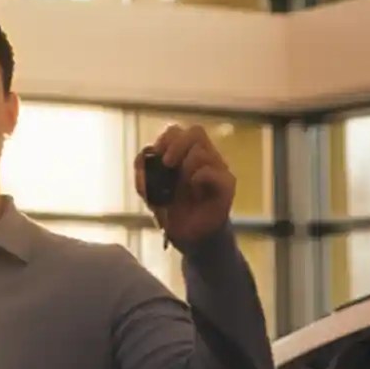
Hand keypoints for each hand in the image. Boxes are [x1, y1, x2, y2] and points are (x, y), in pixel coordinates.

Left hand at [135, 124, 235, 245]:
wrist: (189, 237)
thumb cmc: (172, 211)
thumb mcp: (149, 192)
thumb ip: (143, 173)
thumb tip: (143, 156)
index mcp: (185, 154)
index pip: (177, 131)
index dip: (164, 139)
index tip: (155, 156)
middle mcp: (204, 156)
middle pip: (195, 132)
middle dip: (176, 145)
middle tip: (167, 164)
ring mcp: (217, 168)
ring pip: (202, 152)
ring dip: (185, 168)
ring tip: (181, 187)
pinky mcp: (226, 184)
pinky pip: (213, 172)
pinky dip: (198, 178)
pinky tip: (193, 191)